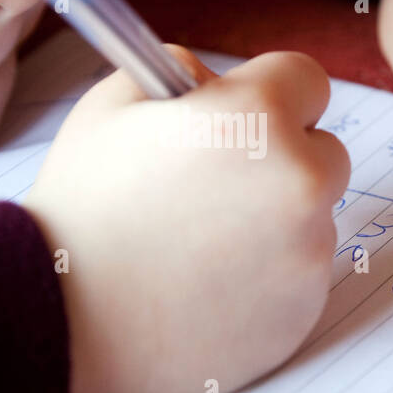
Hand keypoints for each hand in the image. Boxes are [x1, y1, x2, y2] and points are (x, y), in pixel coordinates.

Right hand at [23, 46, 349, 392]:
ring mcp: (307, 254)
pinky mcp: (303, 312)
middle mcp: (299, 182)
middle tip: (219, 184)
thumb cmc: (82, 209)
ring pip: (313, 220)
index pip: (307, 79)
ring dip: (276, 222)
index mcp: (256, 118)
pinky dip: (268, 279)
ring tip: (198, 245)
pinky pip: (300, 278)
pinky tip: (206, 285)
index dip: (269, 94)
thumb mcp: (112, 104)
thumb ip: (179, 71)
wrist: (66, 321)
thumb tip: (218, 83)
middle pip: (325, 153)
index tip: (243, 116)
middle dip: (284, 159)